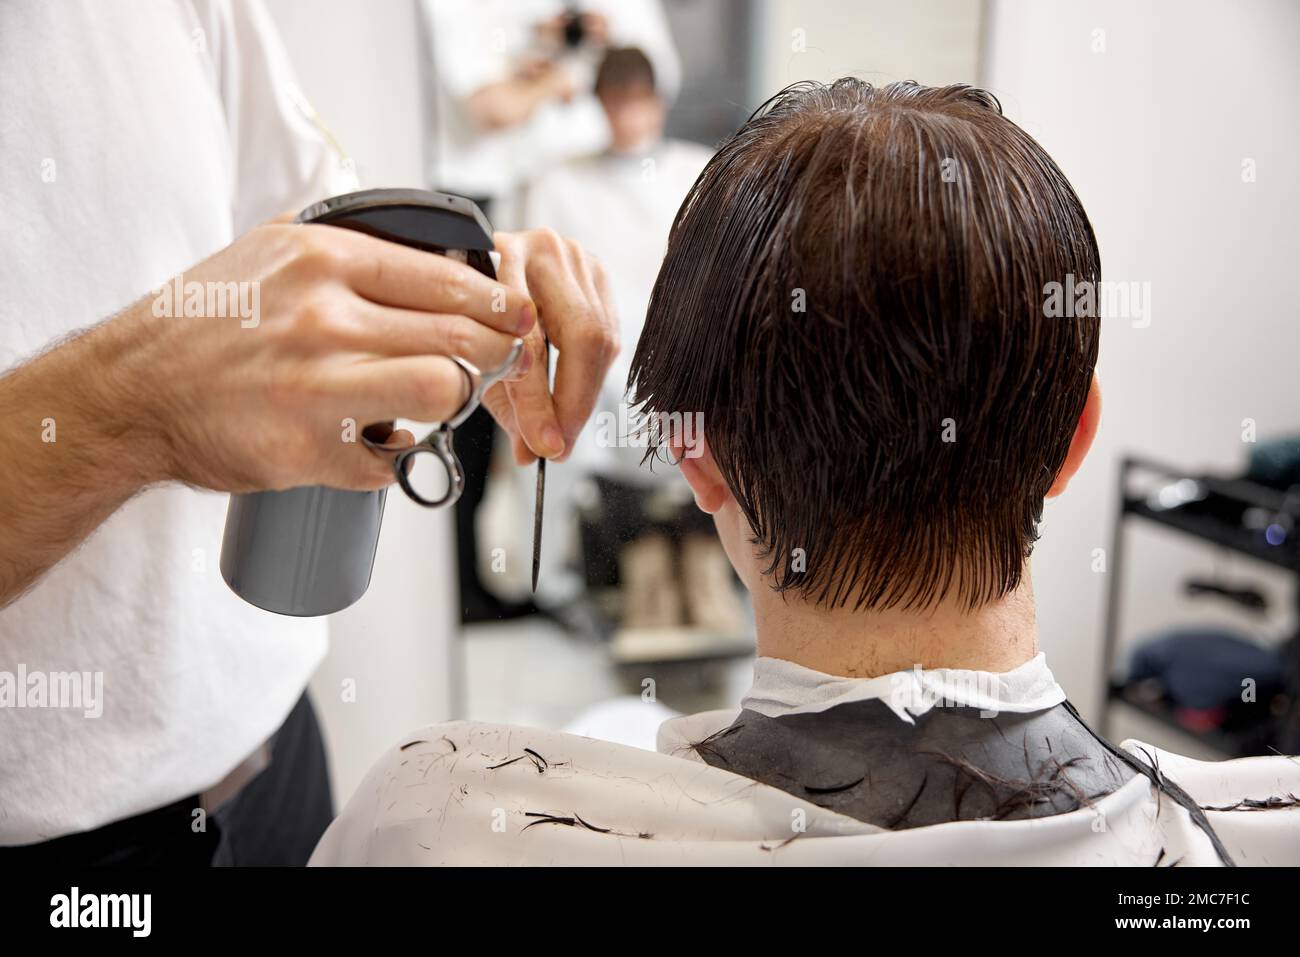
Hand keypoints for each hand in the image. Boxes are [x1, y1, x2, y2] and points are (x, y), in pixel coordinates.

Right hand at [104, 219, 536, 491]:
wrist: (129, 391)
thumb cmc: (208, 322)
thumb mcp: (274, 256)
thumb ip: (353, 257)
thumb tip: (446, 271)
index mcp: (321, 259)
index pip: (446, 281)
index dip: (496, 307)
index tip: (515, 320)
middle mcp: (322, 317)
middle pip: (459, 338)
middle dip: (493, 356)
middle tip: (497, 366)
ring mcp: (315, 386)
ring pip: (441, 391)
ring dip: (450, 403)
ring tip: (431, 403)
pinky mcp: (306, 449)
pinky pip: (390, 457)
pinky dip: (390, 456)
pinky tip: (368, 442)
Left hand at [482, 229, 618, 464]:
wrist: (476, 256)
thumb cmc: (471, 307)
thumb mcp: (472, 349)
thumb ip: (502, 400)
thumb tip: (528, 453)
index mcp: (500, 258)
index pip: (530, 340)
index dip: (538, 400)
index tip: (542, 445)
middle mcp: (544, 250)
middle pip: (582, 336)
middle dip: (574, 402)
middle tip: (561, 445)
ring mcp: (576, 256)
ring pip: (601, 337)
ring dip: (587, 394)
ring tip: (566, 430)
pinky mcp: (597, 271)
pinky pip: (609, 332)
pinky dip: (595, 374)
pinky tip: (577, 398)